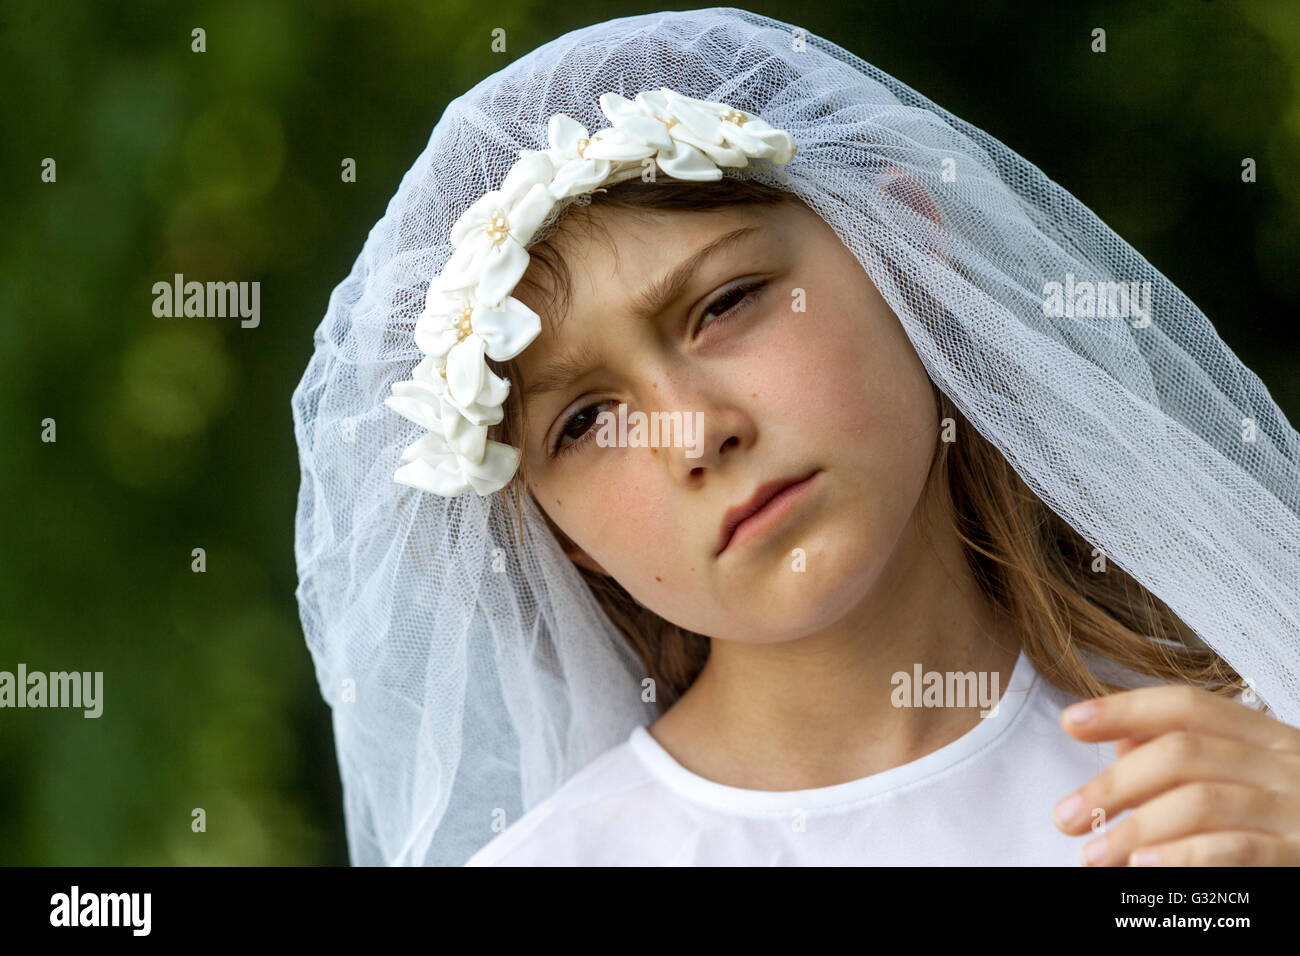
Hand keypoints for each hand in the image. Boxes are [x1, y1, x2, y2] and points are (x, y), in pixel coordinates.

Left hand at [1052, 684, 1299, 864]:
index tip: (1070, 723)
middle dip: (1114, 784)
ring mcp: (1294, 810)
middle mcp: (1280, 763)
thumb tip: (1120, 741)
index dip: (1124, 709)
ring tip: (1092, 855)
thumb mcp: (1250, 769)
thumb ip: (1189, 751)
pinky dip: (1184, 857)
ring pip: (1201, 803)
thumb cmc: (1295, 810)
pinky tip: (1146, 867)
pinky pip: (1236, 850)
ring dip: (1136, 829)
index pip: (1184, 707)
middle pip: (1182, 755)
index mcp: (1262, 735)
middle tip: (1065, 815)